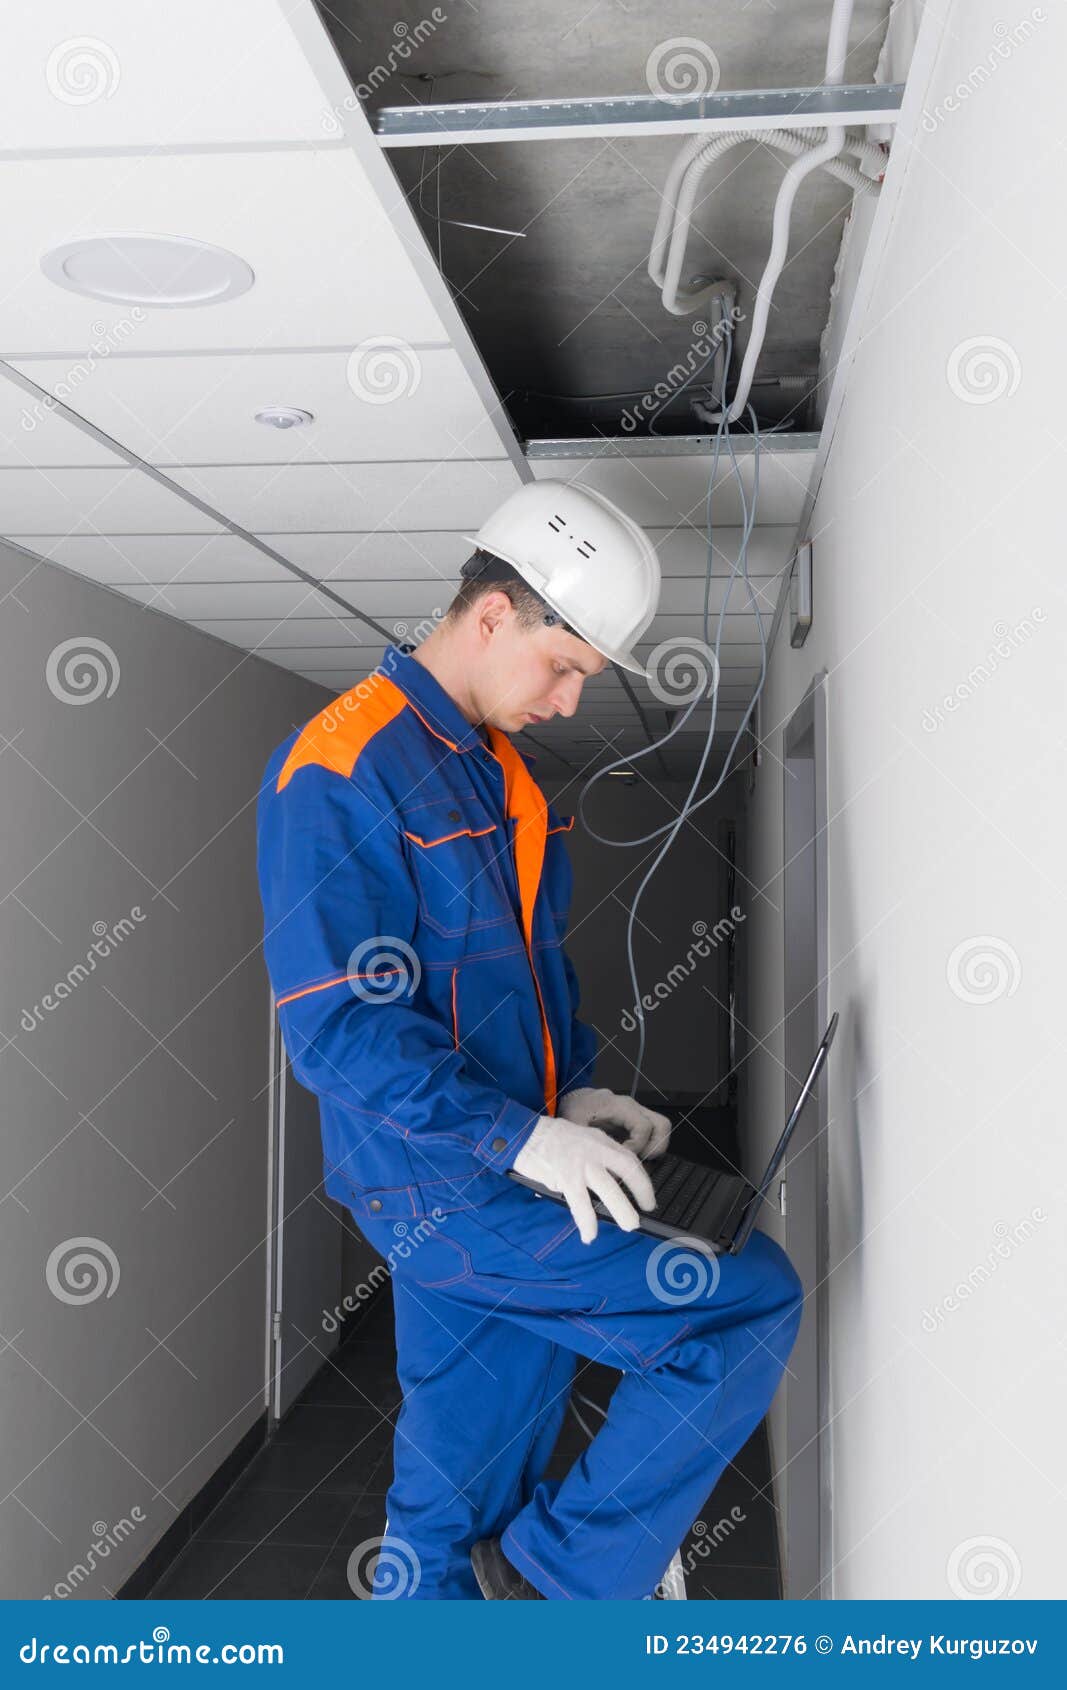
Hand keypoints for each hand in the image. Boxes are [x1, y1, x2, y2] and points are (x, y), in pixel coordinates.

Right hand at [511, 1115, 655, 1243]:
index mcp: (600, 1140)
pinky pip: (580, 1203)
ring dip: (622, 1210)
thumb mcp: (580, 1138)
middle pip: (627, 1170)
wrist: (522, 1134)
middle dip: (641, 1191)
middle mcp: (595, 1150)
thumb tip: (606, 1184)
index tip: (647, 1195)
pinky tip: (590, 1235)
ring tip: (630, 1225)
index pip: (629, 1159)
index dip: (641, 1179)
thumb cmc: (549, 1139)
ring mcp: (581, 1163)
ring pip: (608, 1189)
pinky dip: (587, 1221)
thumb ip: (595, 1157)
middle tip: (646, 1210)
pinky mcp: (565, 1177)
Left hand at [557, 1087, 671, 1159]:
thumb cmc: (575, 1109)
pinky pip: (653, 1134)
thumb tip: (601, 1168)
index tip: (623, 1158)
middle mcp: (633, 1108)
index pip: (643, 1127)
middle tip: (638, 1162)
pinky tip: (630, 1159)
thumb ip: (588, 1144)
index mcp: (620, 1106)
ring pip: (661, 1129)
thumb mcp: (575, 1125)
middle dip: (655, 1148)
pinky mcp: (636, 1122)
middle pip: (662, 1125)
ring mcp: (637, 1114)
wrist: (574, 1099)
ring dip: (654, 1148)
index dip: (637, 1147)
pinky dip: (648, 1147)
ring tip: (636, 1162)